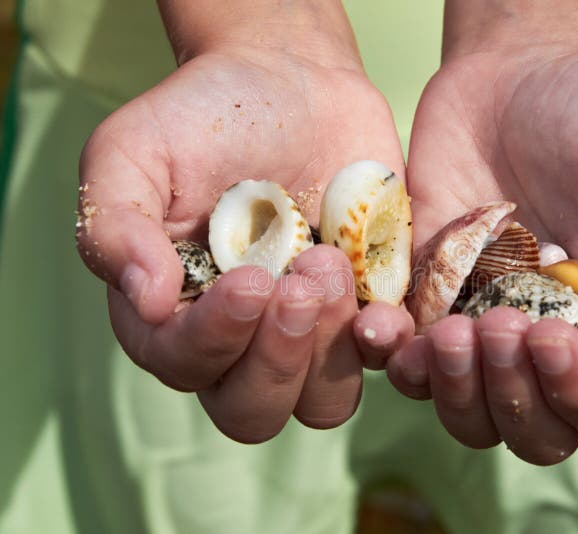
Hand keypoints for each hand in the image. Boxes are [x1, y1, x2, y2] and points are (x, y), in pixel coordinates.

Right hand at [77, 40, 413, 441]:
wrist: (291, 80)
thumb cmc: (203, 116)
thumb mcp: (133, 152)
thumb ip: (114, 225)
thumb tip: (144, 300)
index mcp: (175, 313)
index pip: (184, 366)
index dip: (215, 339)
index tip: (249, 279)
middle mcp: (241, 337)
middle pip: (252, 410)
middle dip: (277, 359)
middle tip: (301, 279)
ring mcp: (308, 330)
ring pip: (320, 403)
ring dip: (329, 355)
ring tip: (331, 268)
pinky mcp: (365, 308)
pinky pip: (382, 360)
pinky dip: (385, 344)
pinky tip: (379, 303)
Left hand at [387, 16, 577, 463]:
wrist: (521, 73)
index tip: (547, 336)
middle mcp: (549, 341)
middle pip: (533, 429)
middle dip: (511, 396)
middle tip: (499, 325)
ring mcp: (483, 324)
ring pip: (464, 410)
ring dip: (450, 390)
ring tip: (446, 333)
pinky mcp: (426, 297)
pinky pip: (402, 356)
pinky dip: (389, 356)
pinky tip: (382, 326)